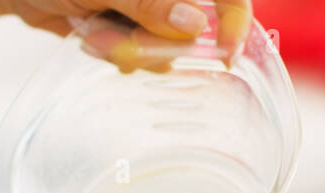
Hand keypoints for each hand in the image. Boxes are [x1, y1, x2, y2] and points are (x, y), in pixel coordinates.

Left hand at [7, 0, 251, 69]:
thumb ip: (147, 2)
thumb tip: (195, 24)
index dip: (234, 18)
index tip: (225, 54)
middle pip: (193, 26)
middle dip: (153, 42)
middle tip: (114, 39)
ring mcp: (151, 6)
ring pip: (166, 46)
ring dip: (128, 50)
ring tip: (89, 32)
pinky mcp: (133, 25)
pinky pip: (143, 55)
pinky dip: (117, 54)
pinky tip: (90, 37)